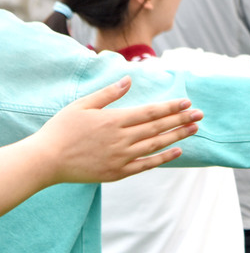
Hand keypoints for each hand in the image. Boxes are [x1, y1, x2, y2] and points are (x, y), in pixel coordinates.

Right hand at [44, 77, 202, 182]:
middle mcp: (121, 139)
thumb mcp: (81, 105)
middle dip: (180, 120)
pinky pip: (146, 165)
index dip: (170, 107)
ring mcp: (121, 157)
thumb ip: (108, 94)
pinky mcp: (118, 172)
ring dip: (177, 136)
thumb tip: (128, 79)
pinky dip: (163, 158)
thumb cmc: (61, 130)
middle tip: (200, 114)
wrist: (46, 160)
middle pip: (157, 128)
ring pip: (156, 145)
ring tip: (194, 129)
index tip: (186, 103)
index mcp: (113, 121)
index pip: (149, 112)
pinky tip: (177, 151)